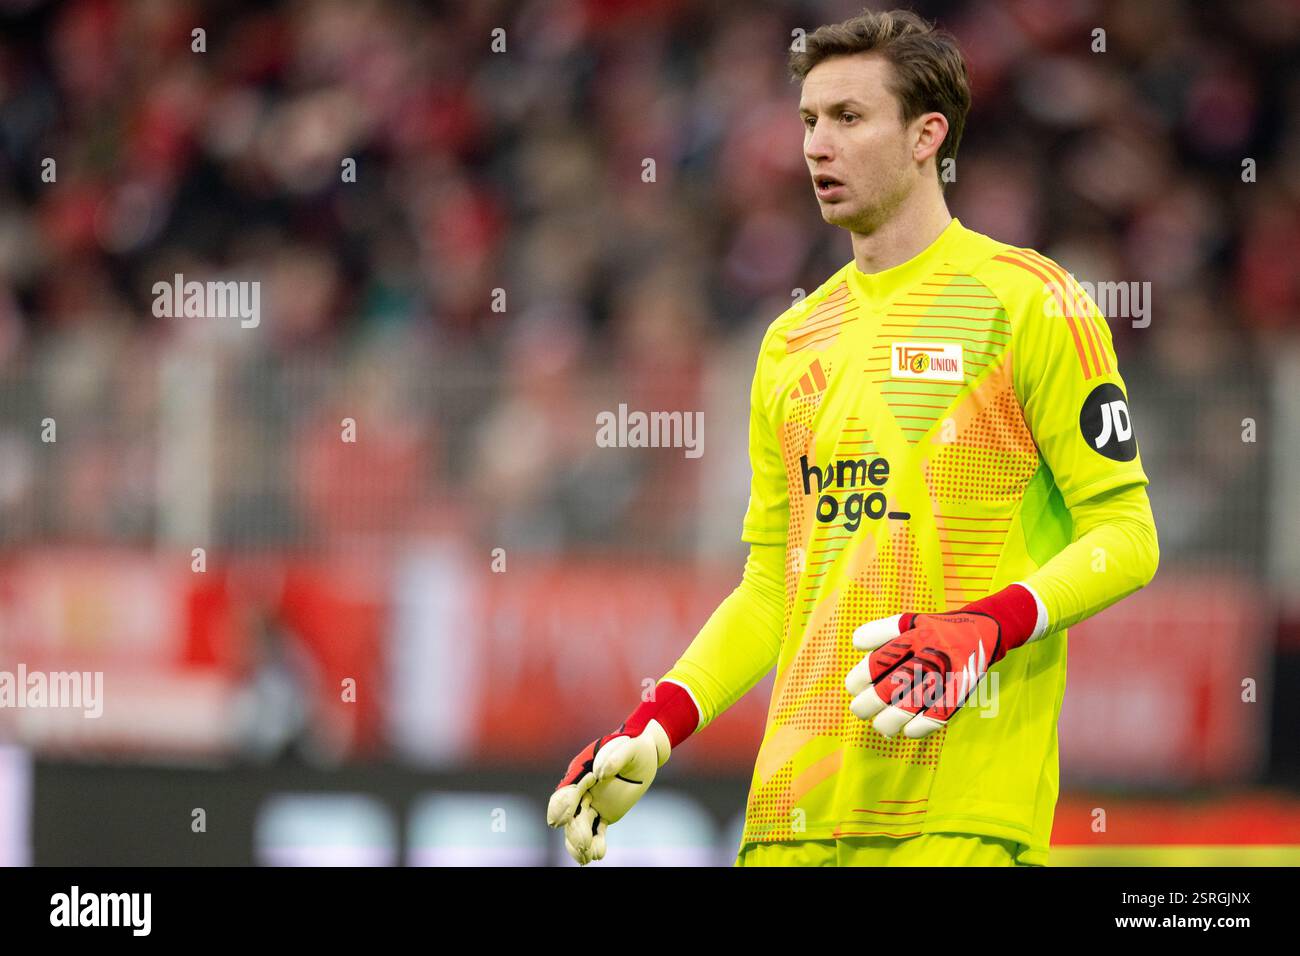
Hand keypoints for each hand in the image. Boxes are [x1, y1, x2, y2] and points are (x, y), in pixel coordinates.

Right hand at [546, 719, 670, 864]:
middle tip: (583, 846)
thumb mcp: (629, 748)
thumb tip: (599, 774)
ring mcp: (592, 803)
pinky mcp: (604, 814)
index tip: (559, 822)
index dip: (561, 806)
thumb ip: (615, 757)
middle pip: (570, 813)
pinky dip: (596, 843)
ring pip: (580, 826)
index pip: (566, 790)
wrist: (646, 755)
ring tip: (588, 858)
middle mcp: (582, 789)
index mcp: (581, 770)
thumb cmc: (634, 746)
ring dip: (580, 842)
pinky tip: (599, 854)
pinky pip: (596, 831)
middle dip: (573, 831)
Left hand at [845, 610, 1005, 739]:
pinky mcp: (961, 693)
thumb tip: (856, 644)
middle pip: (892, 687)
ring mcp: (946, 677)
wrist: (983, 631)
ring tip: (880, 725)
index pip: (879, 661)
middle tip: (859, 710)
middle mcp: (929, 656)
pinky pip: (938, 717)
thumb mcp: (909, 621)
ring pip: (911, 707)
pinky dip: (920, 728)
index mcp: (913, 637)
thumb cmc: (936, 630)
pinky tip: (907, 731)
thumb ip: (880, 631)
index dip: (860, 678)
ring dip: (890, 721)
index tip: (853, 687)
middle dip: (869, 704)